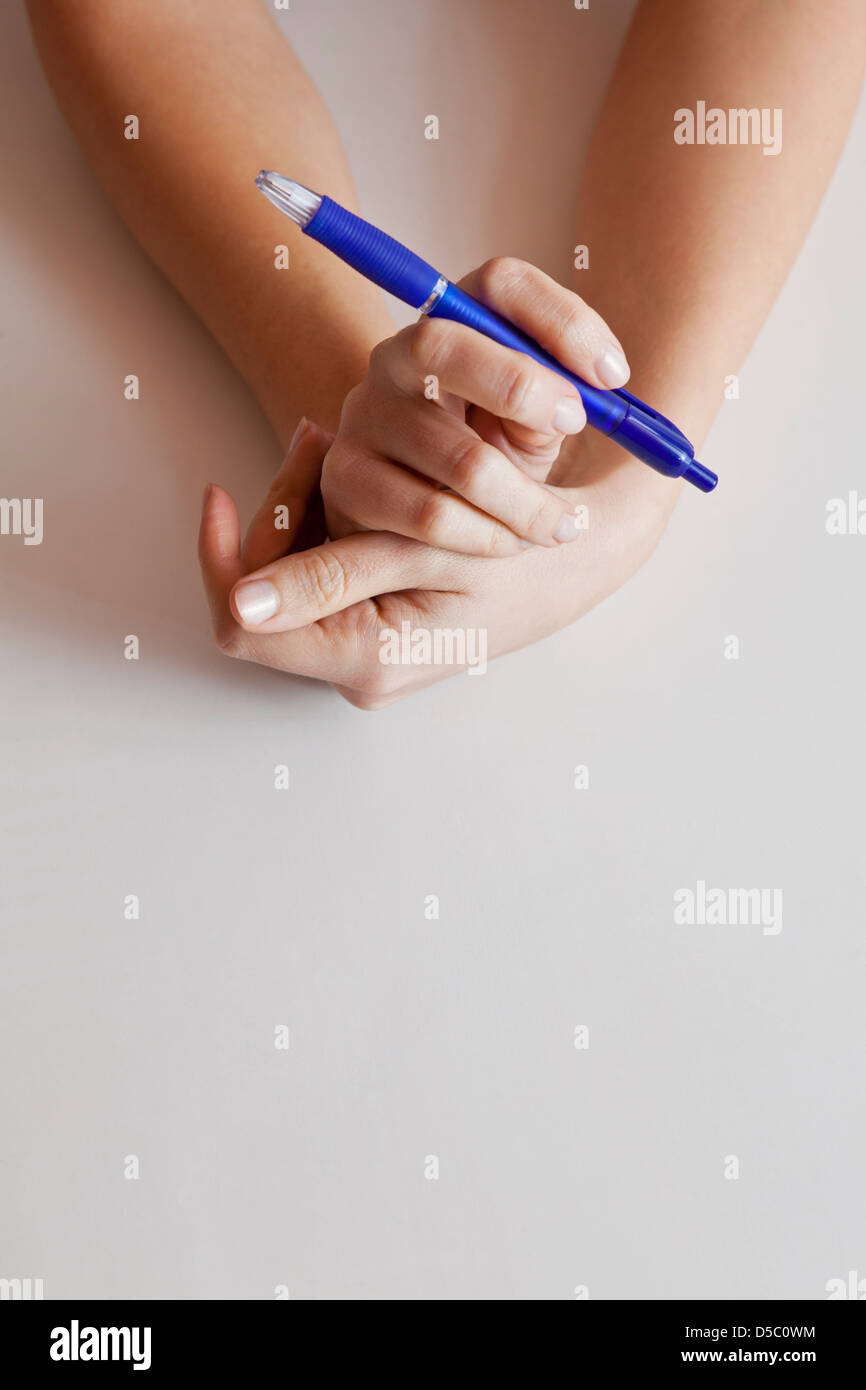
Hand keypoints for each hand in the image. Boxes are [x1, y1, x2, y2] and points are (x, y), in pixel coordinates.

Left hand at [199, 417, 674, 708]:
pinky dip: (334, 506)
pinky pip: (325, 554)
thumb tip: (240, 606)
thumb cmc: (527, 555)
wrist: (585, 552)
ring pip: (292, 564)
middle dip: (280, 509)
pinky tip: (361, 458)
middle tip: (310, 439)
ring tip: (331, 435)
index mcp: (366, 663)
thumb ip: (332, 577)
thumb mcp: (431, 556)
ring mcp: (367, 637)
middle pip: (264, 589)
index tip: (217, 490)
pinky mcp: (378, 608)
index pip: (244, 627)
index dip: (220, 559)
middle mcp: (358, 661)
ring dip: (306, 496)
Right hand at [322, 257, 630, 554]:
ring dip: (527, 502)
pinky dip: (488, 538)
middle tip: (575, 430)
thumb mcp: (530, 429)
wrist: (418, 525)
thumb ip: (550, 407)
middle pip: (445, 345)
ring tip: (560, 527)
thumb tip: (577, 401)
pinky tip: (511, 544)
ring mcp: (362, 416)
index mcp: (450, 324)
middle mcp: (393, 357)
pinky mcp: (346, 479)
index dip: (563, 321)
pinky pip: (430, 516)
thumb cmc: (486, 460)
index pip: (499, 284)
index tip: (613, 377)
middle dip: (523, 389)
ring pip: (458, 457)